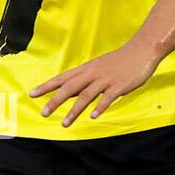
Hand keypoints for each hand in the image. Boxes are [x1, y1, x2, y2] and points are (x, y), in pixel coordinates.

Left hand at [30, 40, 158, 127]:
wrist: (142, 50)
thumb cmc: (119, 61)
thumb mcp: (97, 67)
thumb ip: (83, 79)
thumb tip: (68, 92)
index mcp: (86, 69)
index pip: (62, 78)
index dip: (47, 86)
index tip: (32, 94)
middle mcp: (93, 74)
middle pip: (70, 88)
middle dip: (55, 100)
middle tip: (43, 113)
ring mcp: (105, 79)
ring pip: (86, 95)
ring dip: (74, 110)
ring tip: (65, 123)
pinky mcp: (119, 85)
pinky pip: (107, 97)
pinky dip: (99, 107)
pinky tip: (93, 116)